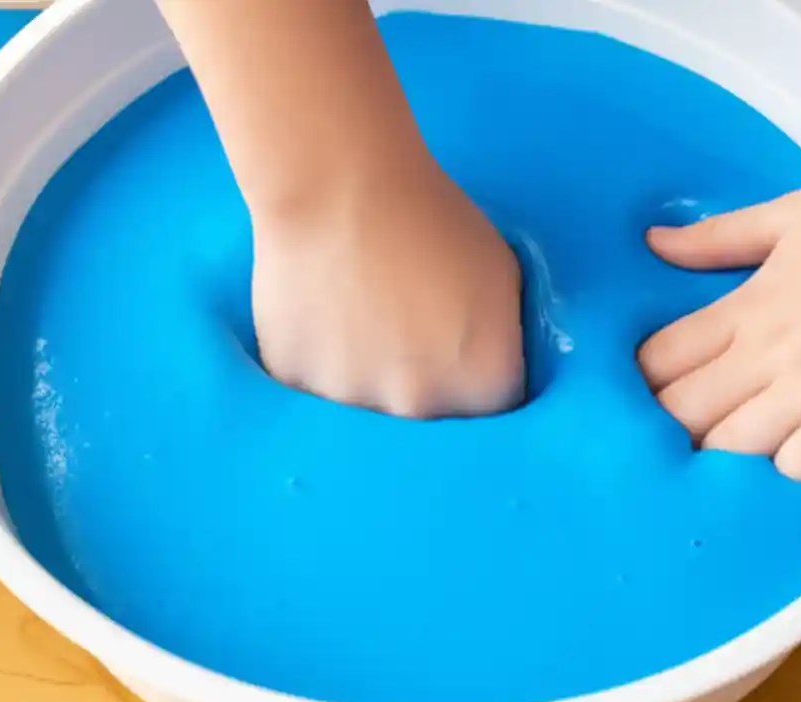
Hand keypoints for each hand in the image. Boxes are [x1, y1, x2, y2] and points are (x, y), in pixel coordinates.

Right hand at [252, 169, 525, 418]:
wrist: (338, 187)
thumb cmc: (430, 217)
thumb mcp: (503, 277)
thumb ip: (502, 338)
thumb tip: (490, 366)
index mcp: (484, 383)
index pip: (493, 407)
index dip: (476, 374)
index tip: (457, 344)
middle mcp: (422, 408)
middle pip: (427, 414)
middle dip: (420, 378)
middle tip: (401, 320)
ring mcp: (355, 402)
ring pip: (365, 402)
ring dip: (364, 370)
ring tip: (356, 309)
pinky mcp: (296, 384)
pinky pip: (313, 384)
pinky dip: (318, 356)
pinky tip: (322, 310)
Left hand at [639, 155, 800, 480]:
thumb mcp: (790, 215)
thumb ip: (717, 239)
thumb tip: (654, 243)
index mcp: (748, 304)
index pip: (659, 360)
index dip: (645, 382)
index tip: (653, 389)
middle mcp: (771, 350)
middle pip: (682, 411)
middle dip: (670, 425)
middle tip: (684, 428)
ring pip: (732, 446)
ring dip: (722, 453)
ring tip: (733, 447)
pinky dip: (792, 467)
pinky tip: (800, 451)